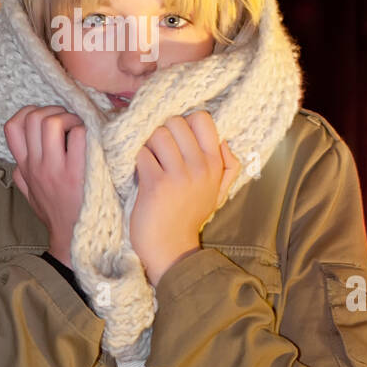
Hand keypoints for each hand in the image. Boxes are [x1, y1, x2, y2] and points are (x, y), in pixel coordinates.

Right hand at [4, 106, 86, 262]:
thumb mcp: (30, 195)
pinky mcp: (76, 174)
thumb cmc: (55, 214)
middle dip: (55, 111)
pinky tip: (94, 142)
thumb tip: (18, 160)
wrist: (72, 240)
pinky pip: (80, 136)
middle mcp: (37, 165)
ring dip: (71, 118)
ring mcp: (55, 169)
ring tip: (81, 129)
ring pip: (54, 122)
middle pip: (35, 117)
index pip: (11, 127)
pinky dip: (88, 131)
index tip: (45, 119)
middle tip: (69, 122)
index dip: (28, 112)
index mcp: (25, 166)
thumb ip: (22, 176)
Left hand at [130, 111, 241, 286]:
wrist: (171, 248)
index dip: (185, 122)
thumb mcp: (218, 192)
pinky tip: (144, 174)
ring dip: (149, 145)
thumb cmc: (190, 216)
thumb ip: (227, 166)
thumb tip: (224, 140)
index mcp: (215, 164)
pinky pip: (142, 153)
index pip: (202, 118)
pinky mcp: (156, 184)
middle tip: (161, 152)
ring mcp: (178, 175)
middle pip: (176, 122)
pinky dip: (139, 160)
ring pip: (158, 134)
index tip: (178, 139)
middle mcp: (200, 167)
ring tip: (152, 162)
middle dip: (164, 132)